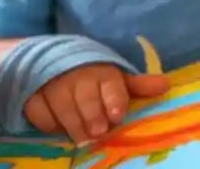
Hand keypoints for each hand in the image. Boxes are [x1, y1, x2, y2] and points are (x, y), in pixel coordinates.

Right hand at [24, 64, 168, 145]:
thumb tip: (166, 85)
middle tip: (97, 131)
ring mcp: (53, 84)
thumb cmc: (93, 79)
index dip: (113, 99)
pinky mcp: (33, 94)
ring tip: (81, 137)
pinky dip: (49, 122)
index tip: (116, 116)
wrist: (54, 63)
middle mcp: (76, 75)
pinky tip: (59, 128)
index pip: (109, 83)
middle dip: (92, 115)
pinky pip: (40, 111)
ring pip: (62, 105)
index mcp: (101, 72)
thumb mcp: (116, 81)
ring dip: (72, 123)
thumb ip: (138, 86)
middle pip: (84, 97)